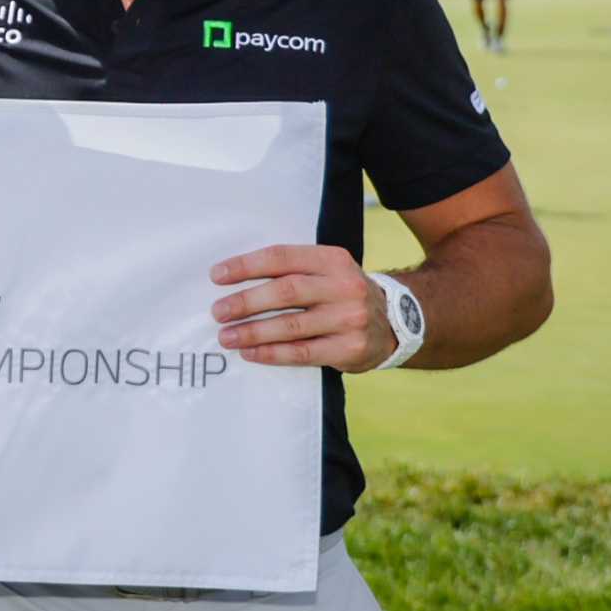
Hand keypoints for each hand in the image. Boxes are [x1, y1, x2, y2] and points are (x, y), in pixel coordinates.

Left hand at [210, 245, 397, 373]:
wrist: (393, 322)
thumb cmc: (341, 292)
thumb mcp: (325, 269)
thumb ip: (291, 269)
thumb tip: (233, 279)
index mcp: (332, 258)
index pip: (282, 257)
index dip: (246, 266)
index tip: (216, 276)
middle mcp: (343, 286)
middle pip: (285, 291)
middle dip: (246, 302)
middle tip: (218, 312)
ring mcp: (349, 318)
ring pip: (291, 326)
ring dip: (253, 332)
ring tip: (227, 336)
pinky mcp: (350, 348)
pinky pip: (303, 352)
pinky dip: (272, 353)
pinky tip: (251, 353)